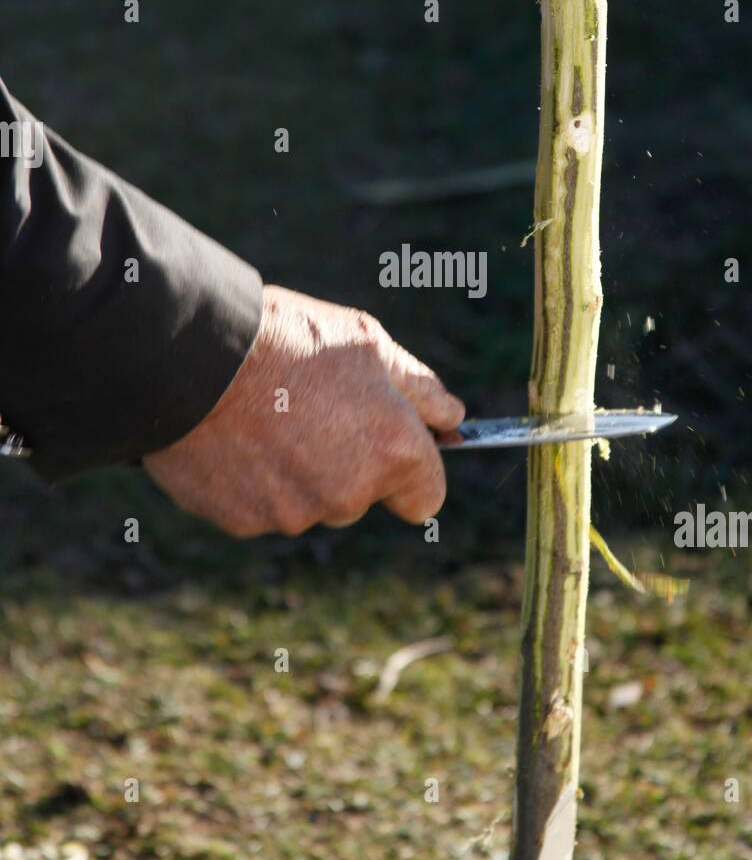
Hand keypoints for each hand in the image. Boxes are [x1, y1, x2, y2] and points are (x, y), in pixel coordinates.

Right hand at [143, 285, 464, 537]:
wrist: (192, 356)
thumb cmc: (287, 338)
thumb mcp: (367, 343)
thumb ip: (419, 388)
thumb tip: (451, 416)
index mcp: (393, 451)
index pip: (426, 498)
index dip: (411, 472)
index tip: (391, 449)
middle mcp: (350, 494)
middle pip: (360, 496)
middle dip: (345, 463)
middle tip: (310, 408)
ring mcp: (294, 513)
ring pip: (307, 503)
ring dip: (296, 473)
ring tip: (264, 416)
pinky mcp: (243, 522)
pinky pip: (259, 507)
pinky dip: (252, 481)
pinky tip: (234, 436)